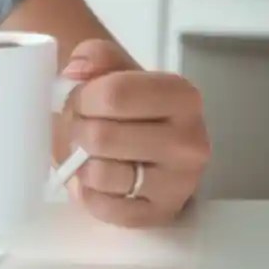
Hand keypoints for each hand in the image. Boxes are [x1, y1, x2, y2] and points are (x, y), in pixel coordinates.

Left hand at [59, 40, 210, 226]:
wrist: (134, 138)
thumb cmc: (122, 105)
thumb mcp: (110, 68)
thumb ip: (93, 56)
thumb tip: (77, 70)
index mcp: (182, 96)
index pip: (113, 95)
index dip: (82, 98)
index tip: (84, 101)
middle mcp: (191, 140)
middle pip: (101, 137)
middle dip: (77, 132)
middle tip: (82, 130)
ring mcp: (181, 182)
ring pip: (101, 174)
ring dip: (81, 164)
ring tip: (90, 154)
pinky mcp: (161, 213)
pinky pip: (105, 208)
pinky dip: (89, 194)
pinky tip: (99, 180)